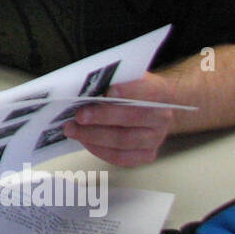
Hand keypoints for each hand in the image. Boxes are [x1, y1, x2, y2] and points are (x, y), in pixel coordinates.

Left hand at [62, 72, 176, 166]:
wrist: (153, 108)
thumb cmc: (134, 89)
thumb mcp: (128, 76)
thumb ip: (114, 79)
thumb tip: (87, 88)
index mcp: (159, 91)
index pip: (146, 91)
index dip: (127, 91)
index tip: (108, 91)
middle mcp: (161, 117)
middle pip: (131, 118)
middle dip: (101, 117)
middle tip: (79, 115)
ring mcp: (155, 138)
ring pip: (123, 141)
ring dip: (93, 136)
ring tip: (73, 130)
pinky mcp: (146, 155)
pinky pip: (121, 157)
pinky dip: (99, 150)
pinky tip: (84, 141)